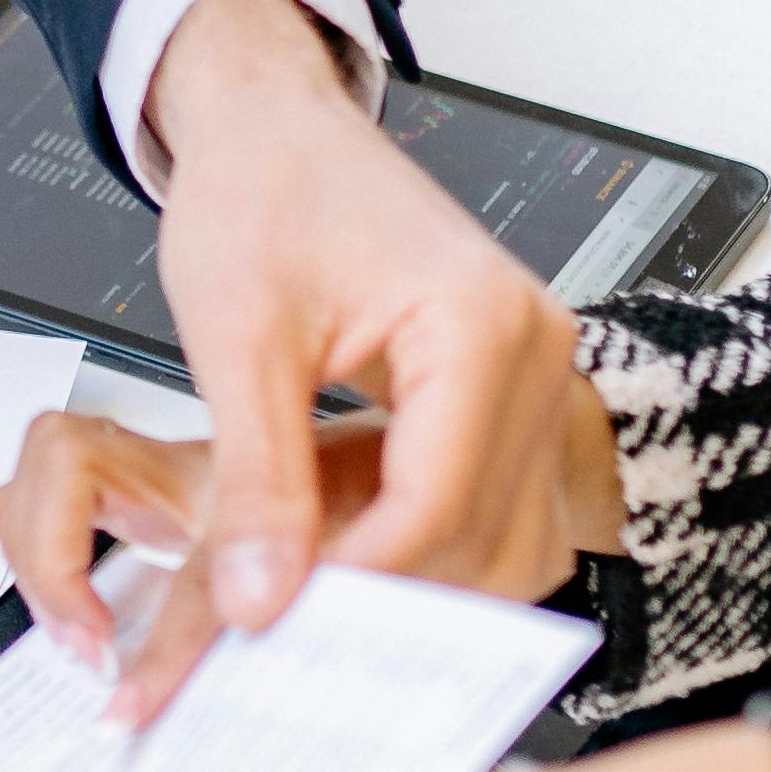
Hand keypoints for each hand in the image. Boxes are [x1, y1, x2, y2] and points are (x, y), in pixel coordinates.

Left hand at [0, 0, 610, 717]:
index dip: (359, 583)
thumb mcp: (236, 336)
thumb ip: (258, 476)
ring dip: (416, 586)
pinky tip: (349, 559)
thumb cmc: (263, 193)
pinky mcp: (509, 396)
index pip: (438, 501)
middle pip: (483, 535)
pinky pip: (492, 510)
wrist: (276, 131)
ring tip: (315, 603)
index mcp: (481, 319)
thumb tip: (260, 597)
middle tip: (285, 640)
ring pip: (504, 541)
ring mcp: (534, 375)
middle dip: (388, 598)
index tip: (277, 631)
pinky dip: (426, 550)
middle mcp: (533, 347)